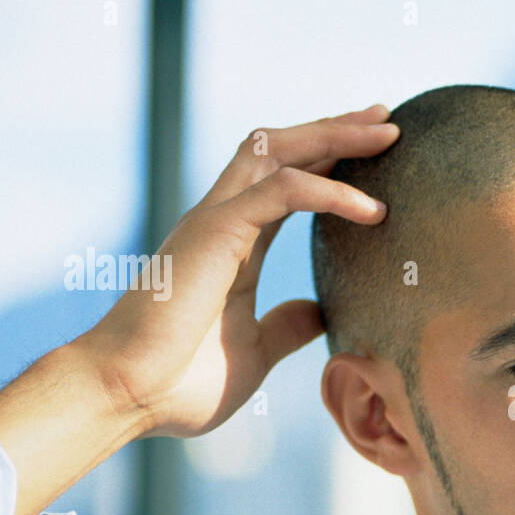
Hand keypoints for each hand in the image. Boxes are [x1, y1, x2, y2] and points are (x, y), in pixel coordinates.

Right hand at [79, 104, 399, 438]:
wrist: (126, 396)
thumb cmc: (177, 384)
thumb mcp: (254, 352)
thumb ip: (284, 327)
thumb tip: (318, 313)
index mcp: (232, 243)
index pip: (286, 181)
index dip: (329, 159)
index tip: (376, 150)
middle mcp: (221, 220)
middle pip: (283, 148)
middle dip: (337, 128)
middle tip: (389, 118)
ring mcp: (215, 221)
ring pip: (279, 150)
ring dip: (335, 136)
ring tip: (387, 132)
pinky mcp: (216, 232)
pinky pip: (283, 191)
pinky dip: (329, 191)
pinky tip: (371, 208)